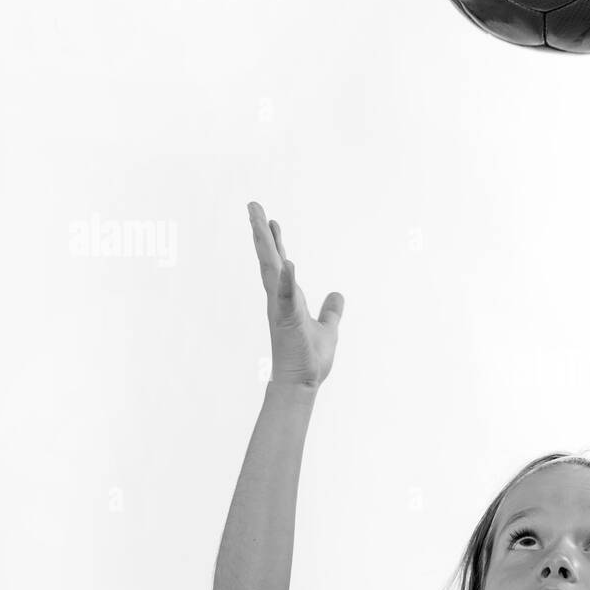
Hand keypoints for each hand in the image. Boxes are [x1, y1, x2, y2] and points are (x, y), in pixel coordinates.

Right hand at [248, 202, 343, 387]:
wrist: (303, 384)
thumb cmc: (310, 360)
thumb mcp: (328, 329)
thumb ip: (331, 311)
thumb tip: (337, 295)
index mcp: (288, 299)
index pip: (279, 264)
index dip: (274, 242)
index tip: (268, 220)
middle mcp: (279, 300)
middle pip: (268, 260)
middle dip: (260, 233)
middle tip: (252, 206)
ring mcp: (281, 309)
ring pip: (271, 271)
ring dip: (266, 245)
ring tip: (259, 219)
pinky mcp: (288, 321)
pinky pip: (287, 298)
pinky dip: (287, 281)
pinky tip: (287, 262)